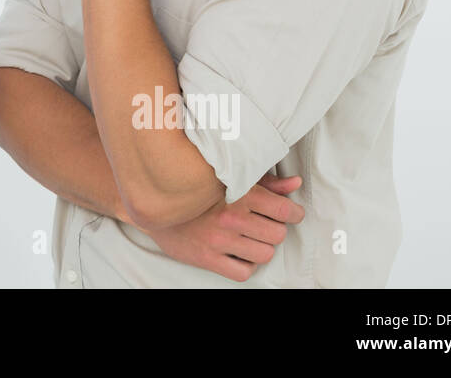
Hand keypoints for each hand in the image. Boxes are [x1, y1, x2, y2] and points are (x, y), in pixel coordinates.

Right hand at [145, 172, 305, 281]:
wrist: (155, 203)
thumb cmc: (196, 189)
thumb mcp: (229, 178)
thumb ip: (265, 183)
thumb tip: (295, 184)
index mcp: (238, 192)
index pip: (284, 210)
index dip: (293, 213)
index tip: (289, 213)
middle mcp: (231, 216)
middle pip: (277, 235)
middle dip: (275, 230)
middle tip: (263, 224)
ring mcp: (219, 239)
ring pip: (264, 254)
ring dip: (261, 248)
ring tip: (250, 238)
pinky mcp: (207, 258)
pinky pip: (243, 272)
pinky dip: (246, 265)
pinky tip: (238, 253)